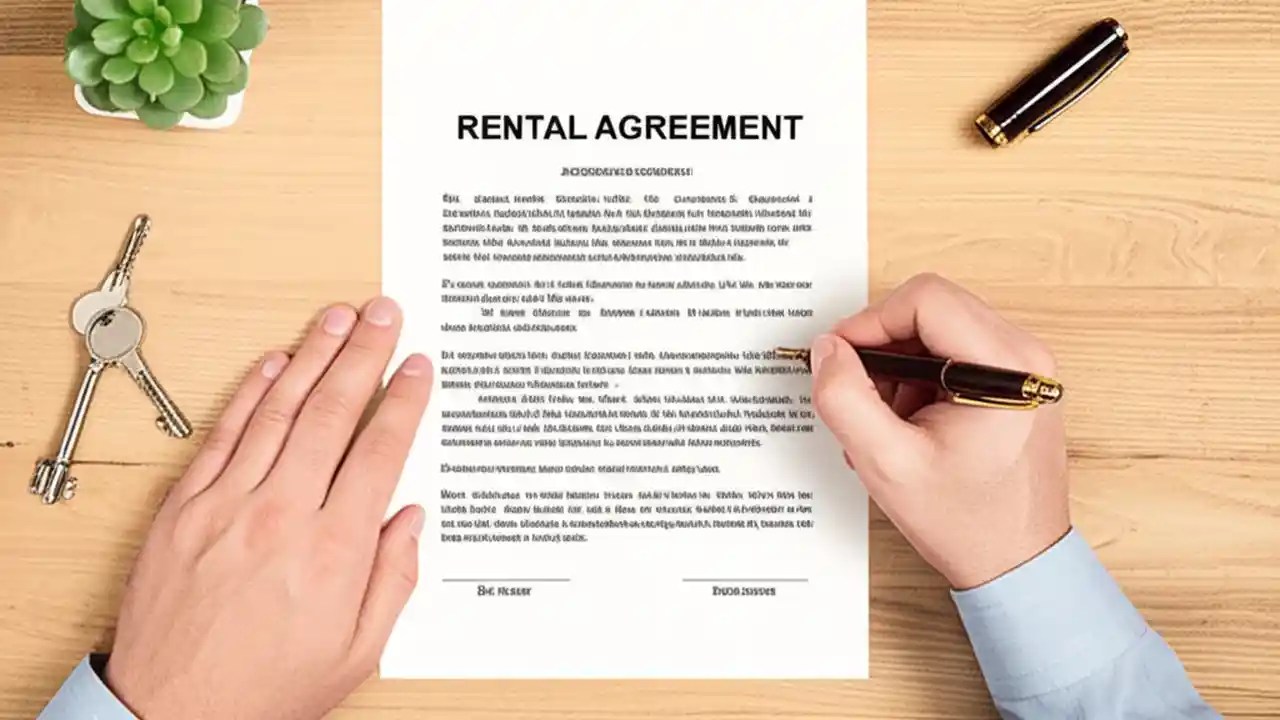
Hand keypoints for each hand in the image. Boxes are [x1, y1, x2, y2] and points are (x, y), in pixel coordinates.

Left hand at [104, 298, 432, 718]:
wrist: (170, 714)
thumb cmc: (265, 689)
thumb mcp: (357, 653)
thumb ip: (394, 580)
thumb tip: (410, 520)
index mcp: (334, 552)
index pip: (379, 452)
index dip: (403, 401)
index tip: (417, 367)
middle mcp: (282, 517)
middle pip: (332, 414)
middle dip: (364, 355)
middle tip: (385, 314)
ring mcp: (227, 506)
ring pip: (278, 411)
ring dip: (312, 357)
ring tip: (337, 318)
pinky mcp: (185, 508)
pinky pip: (223, 435)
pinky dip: (250, 393)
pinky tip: (273, 363)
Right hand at [810, 274, 1068, 589]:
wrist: (1018, 563)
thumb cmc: (967, 522)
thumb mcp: (887, 464)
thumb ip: (845, 399)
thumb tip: (826, 349)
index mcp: (1007, 365)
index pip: (924, 299)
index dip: (868, 322)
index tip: (838, 357)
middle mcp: (1025, 354)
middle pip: (930, 308)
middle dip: (881, 348)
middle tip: (858, 394)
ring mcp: (1024, 366)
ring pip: (936, 328)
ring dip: (896, 366)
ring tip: (885, 422)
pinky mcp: (1014, 380)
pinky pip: (951, 352)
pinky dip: (916, 379)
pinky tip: (906, 424)